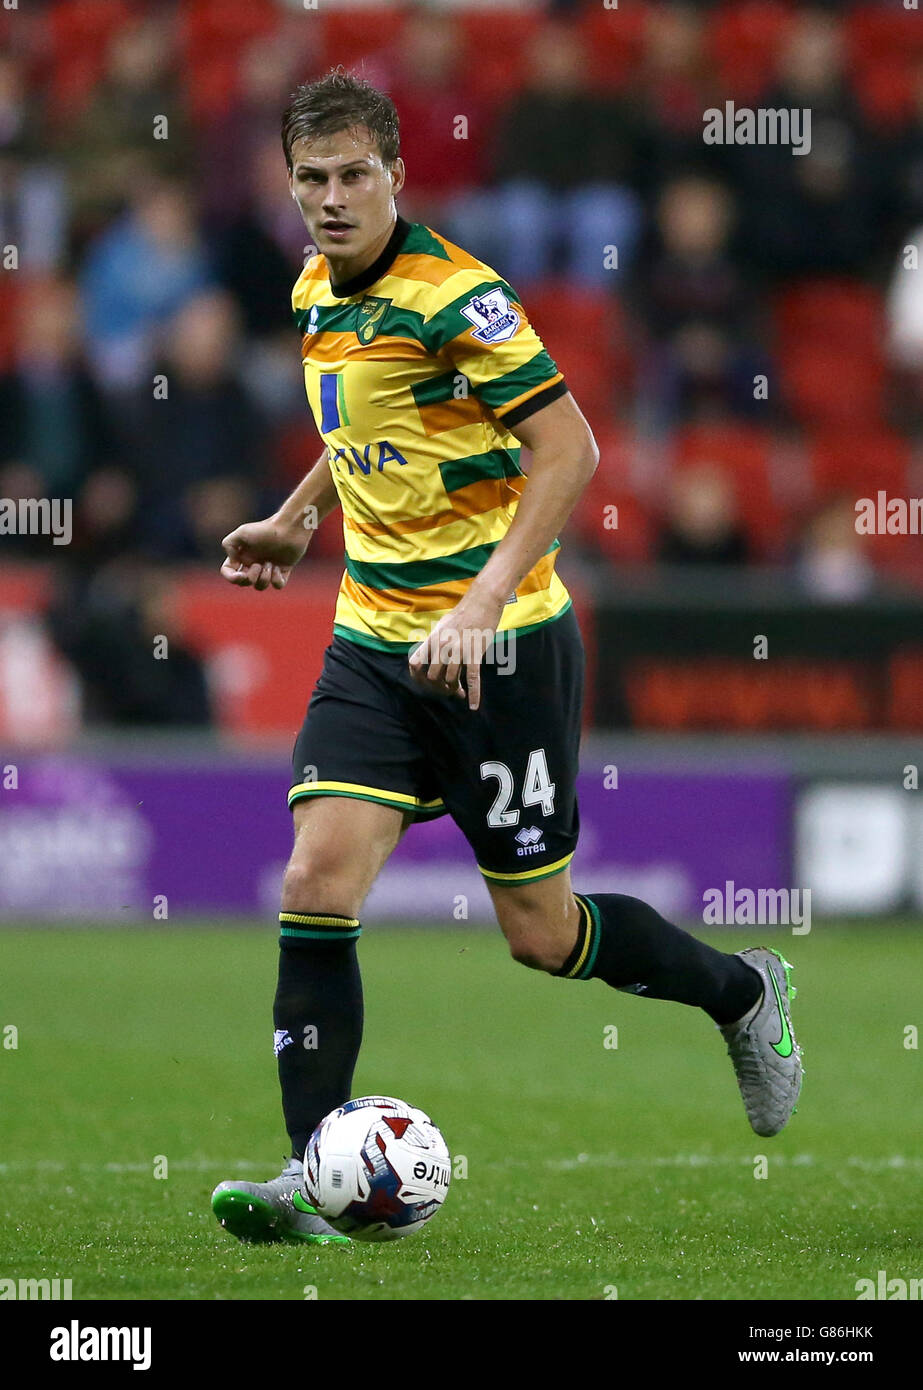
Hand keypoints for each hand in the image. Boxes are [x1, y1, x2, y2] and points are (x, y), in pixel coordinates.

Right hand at [220, 517, 309, 590]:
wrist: (289, 528)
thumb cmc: (266, 529)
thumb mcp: (242, 532)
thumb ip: (229, 545)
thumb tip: (234, 563)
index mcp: (242, 555)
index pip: (228, 572)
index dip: (231, 578)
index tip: (240, 575)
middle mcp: (253, 563)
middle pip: (244, 583)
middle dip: (250, 578)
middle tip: (258, 565)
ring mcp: (268, 568)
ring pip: (260, 586)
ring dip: (263, 578)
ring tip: (270, 564)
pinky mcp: (283, 571)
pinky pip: (277, 585)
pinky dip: (276, 580)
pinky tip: (278, 568)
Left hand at [408, 590, 504, 710]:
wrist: (482, 602)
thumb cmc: (463, 613)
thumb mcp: (442, 626)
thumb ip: (435, 643)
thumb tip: (429, 657)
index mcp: (433, 639)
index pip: (415, 664)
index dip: (418, 678)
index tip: (427, 684)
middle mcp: (442, 646)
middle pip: (433, 676)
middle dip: (439, 686)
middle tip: (448, 689)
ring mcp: (458, 650)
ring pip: (450, 679)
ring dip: (454, 688)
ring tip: (460, 692)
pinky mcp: (474, 653)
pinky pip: (472, 679)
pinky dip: (473, 694)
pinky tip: (473, 705)